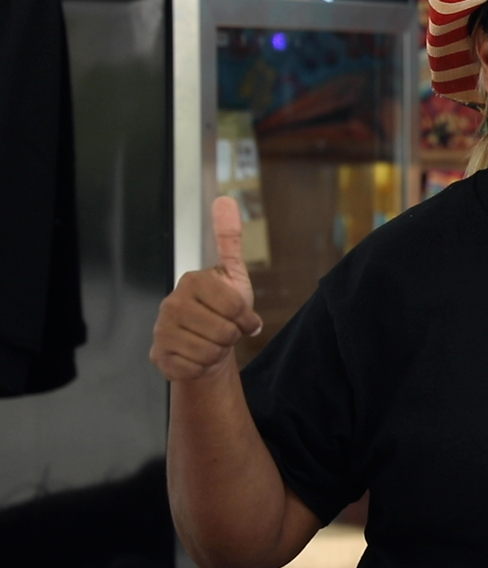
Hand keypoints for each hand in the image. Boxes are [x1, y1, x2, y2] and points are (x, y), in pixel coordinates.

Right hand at [150, 197, 262, 380]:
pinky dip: (204, 367)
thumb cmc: (221, 311)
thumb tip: (225, 199)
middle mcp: (171, 303)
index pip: (236, 306)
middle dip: (232, 336)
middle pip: (224, 331)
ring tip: (211, 342)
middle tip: (224, 331)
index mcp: (192, 281)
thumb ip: (229, 239)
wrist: (204, 345)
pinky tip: (197, 356)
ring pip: (211, 351)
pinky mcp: (159, 356)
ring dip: (219, 352)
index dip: (247, 318)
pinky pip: (196, 368)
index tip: (243, 318)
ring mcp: (161, 330)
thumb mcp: (232, 274)